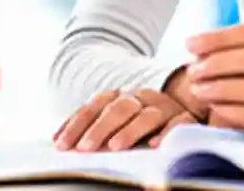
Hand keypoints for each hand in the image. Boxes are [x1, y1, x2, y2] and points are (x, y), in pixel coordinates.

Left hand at [53, 89, 198, 151]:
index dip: (76, 125)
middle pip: (118, 108)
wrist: (185, 104)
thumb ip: (91, 127)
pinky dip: (166, 133)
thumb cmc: (141, 120)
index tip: (62, 145)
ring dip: (129, 131)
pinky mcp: (185, 117)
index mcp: (119, 96)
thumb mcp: (116, 119)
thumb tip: (58, 142)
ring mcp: (163, 106)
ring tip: (115, 147)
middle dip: (99, 128)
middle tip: (85, 148)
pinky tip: (155, 145)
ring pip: (146, 115)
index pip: (94, 106)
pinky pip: (178, 123)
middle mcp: (140, 97)